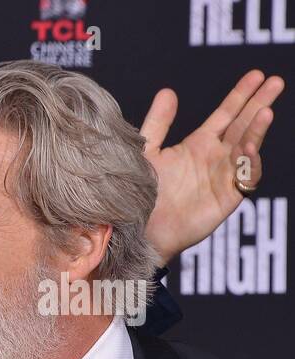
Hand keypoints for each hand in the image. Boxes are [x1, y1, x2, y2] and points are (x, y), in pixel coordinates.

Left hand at [141, 69, 283, 265]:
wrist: (137, 230)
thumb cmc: (139, 194)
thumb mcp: (147, 152)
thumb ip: (158, 123)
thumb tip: (168, 91)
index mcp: (198, 145)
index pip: (226, 114)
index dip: (241, 95)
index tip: (257, 74)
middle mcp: (215, 158)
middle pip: (243, 125)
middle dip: (260, 103)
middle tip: (275, 81)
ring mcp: (223, 177)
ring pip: (247, 148)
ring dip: (257, 130)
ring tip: (265, 111)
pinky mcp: (227, 198)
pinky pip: (245, 178)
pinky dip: (249, 162)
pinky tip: (247, 147)